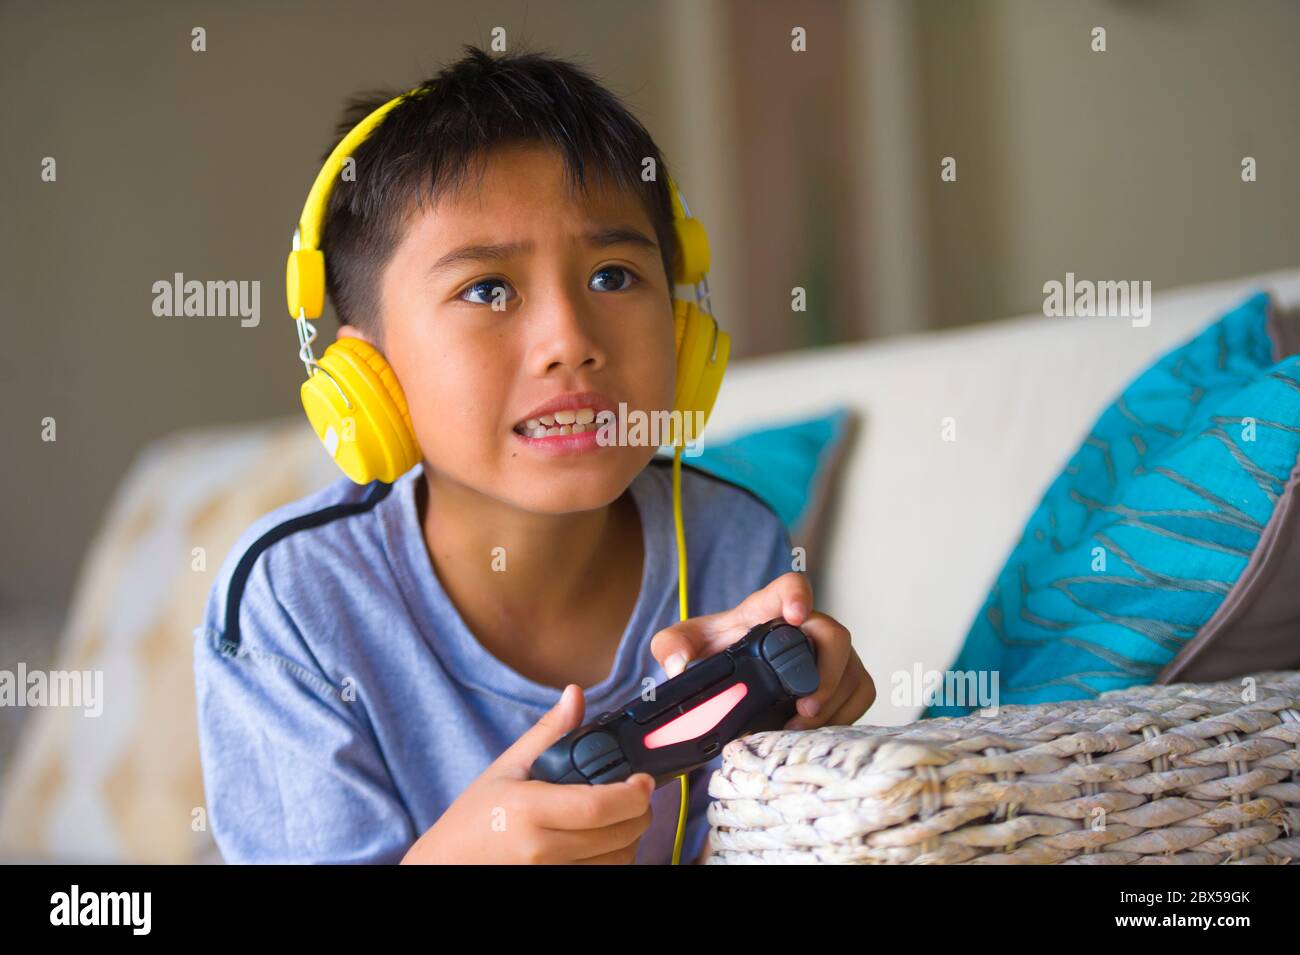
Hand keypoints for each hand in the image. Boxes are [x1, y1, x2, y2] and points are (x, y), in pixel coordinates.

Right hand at [401, 684, 655, 863]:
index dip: (633, 795)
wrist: (446, 865)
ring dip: (629, 838)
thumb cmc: (473, 819)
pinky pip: (604, 876)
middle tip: (635, 796)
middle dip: (638, 813)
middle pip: (618, 836)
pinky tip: (602, 842)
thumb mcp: (506, 769)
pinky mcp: (555, 887)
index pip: (598, 807)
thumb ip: (547, 733)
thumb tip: (575, 695)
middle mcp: (541, 849)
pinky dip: (613, 859)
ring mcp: (549, 874)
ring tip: (617, 818)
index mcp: (528, 811)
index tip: (643, 781)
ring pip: (618, 861)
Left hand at [650, 572, 874, 730]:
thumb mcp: (685, 644)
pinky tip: (817, 731)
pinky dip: (846, 714)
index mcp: (767, 610)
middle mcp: (806, 626)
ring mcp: (829, 653)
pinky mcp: (843, 678)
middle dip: (826, 674)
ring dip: (834, 703)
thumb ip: (670, 645)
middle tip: (803, 708)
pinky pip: (862, 692)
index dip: (797, 596)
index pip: (790, 586)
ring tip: (801, 728)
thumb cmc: (716, 650)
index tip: (796, 615)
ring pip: (853, 669)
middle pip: (835, 635)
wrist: (735, 675)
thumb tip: (677, 665)